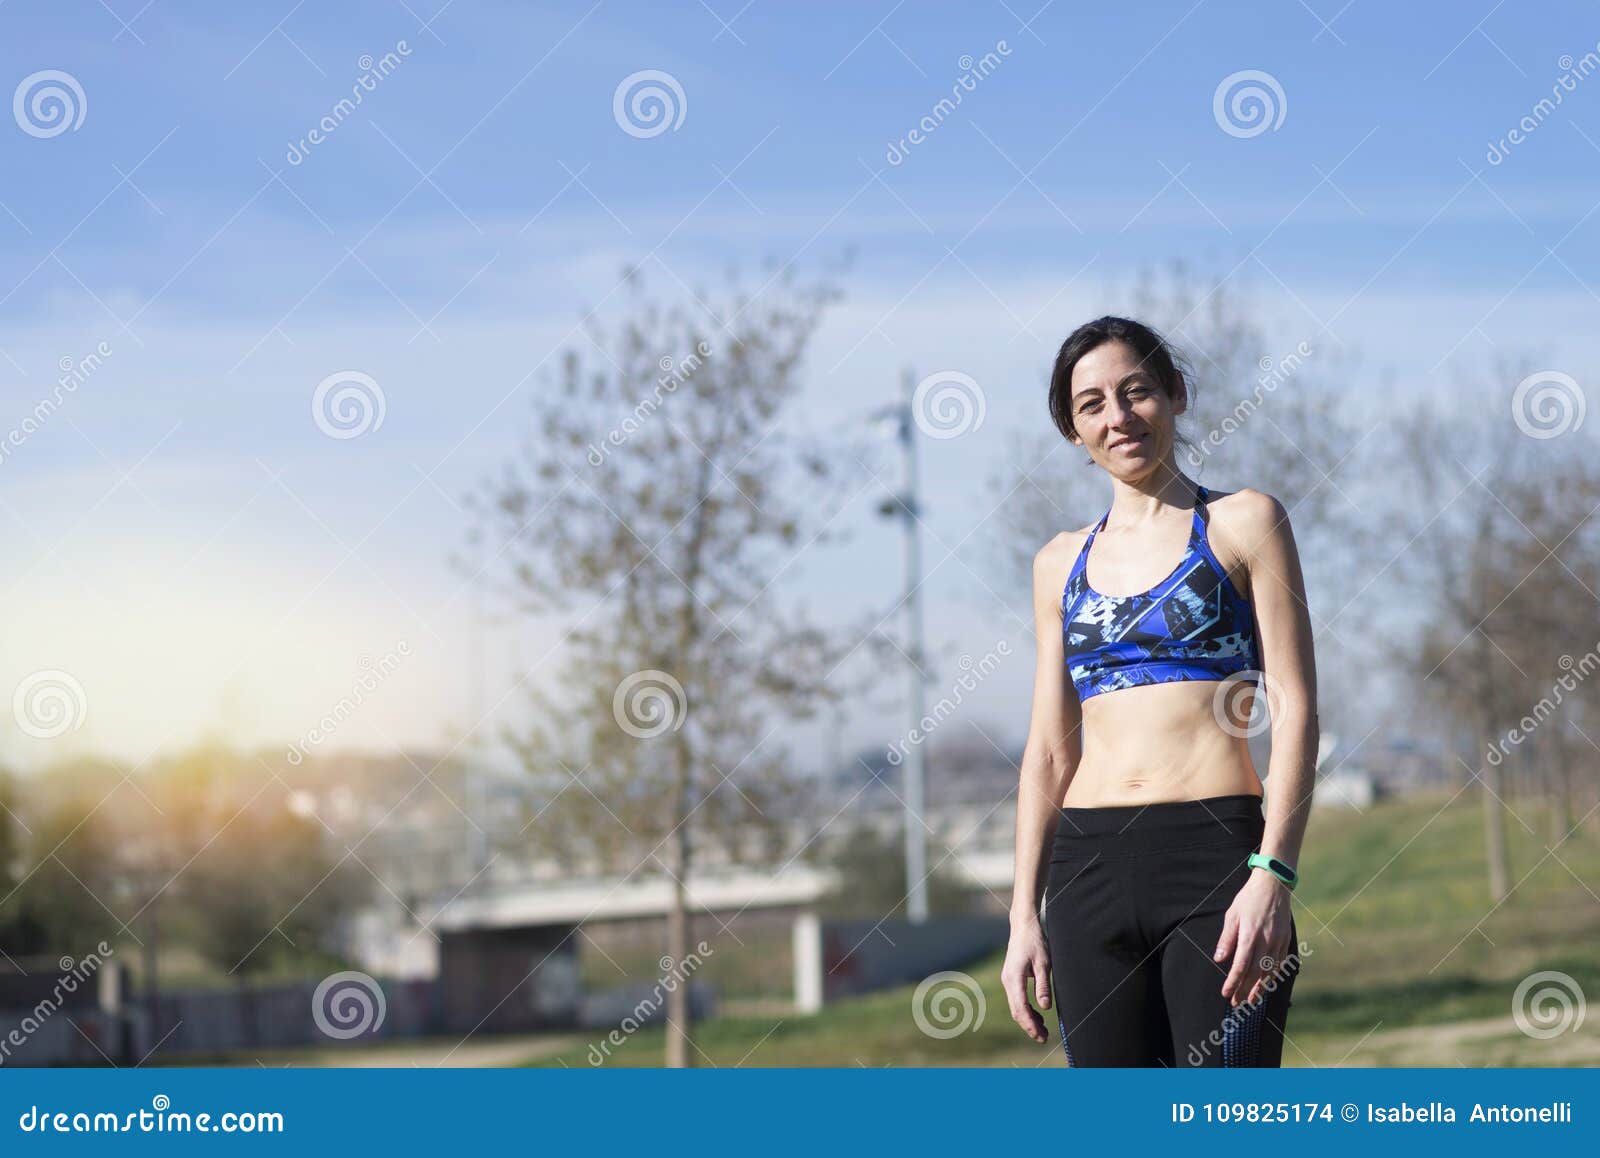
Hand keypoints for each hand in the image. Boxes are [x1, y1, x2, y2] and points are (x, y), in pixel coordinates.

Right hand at [1001, 918, 1052, 1042]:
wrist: (1024, 927)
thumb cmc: (1035, 942)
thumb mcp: (1044, 964)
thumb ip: (1043, 986)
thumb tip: (1045, 1008)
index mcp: (1014, 978)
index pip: (1021, 1008)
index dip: (1030, 1025)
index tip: (1041, 1036)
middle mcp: (1008, 981)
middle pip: (1016, 1011)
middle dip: (1029, 1026)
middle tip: (1044, 1038)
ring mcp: (1008, 980)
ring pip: (1016, 1006)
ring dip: (1028, 1019)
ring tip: (1043, 1030)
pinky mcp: (1011, 979)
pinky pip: (1017, 999)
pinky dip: (1026, 1010)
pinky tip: (1038, 1015)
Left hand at [1213, 868, 1293, 1006]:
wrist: (1273, 886)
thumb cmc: (1248, 899)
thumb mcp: (1232, 915)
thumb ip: (1227, 939)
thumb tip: (1220, 959)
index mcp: (1250, 935)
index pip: (1241, 965)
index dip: (1233, 982)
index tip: (1226, 993)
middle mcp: (1266, 941)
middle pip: (1255, 973)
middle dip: (1245, 990)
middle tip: (1237, 1004)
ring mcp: (1278, 942)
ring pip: (1269, 972)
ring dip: (1260, 988)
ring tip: (1251, 1001)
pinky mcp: (1285, 941)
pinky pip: (1279, 964)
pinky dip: (1272, 977)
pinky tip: (1265, 985)